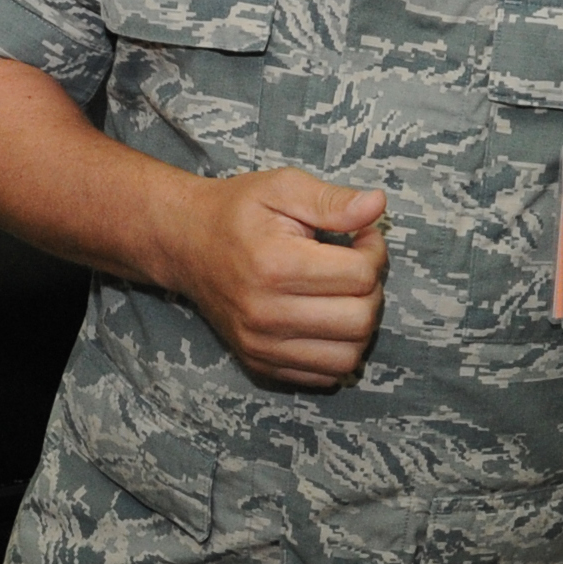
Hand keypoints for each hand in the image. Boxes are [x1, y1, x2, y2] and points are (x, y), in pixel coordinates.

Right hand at [153, 168, 387, 388]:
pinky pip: (323, 376)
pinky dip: (336, 350)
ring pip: (347, 357)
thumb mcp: (282, 187)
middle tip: (355, 266)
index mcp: (275, 265)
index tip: (360, 238)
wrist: (185, 244)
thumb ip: (331, 200)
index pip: (361, 275)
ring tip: (343, 295)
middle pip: (360, 320)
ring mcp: (260, 344)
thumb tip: (377, 206)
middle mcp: (266, 313)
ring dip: (359, 325)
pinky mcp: (259, 363)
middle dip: (372, 290)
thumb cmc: (236, 212)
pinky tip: (326, 319)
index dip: (374, 251)